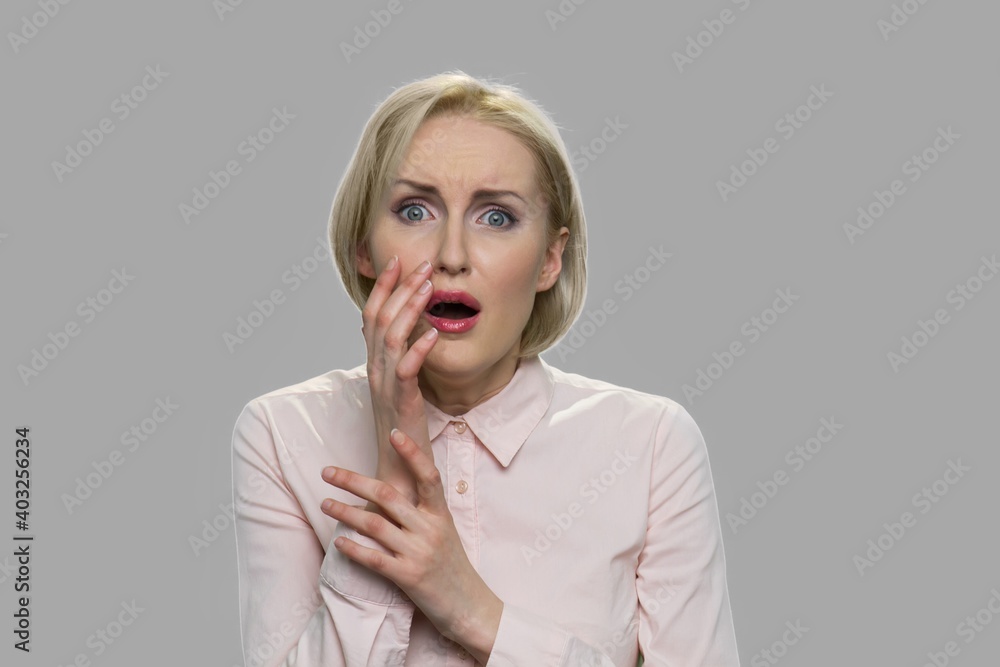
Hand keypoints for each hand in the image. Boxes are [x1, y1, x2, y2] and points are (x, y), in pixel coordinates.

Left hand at [320, 426, 502, 663]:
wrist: (469, 605)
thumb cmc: (452, 565)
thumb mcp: (445, 531)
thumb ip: (423, 511)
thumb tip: (392, 490)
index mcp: (441, 513)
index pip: (427, 475)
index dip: (412, 453)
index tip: (394, 433)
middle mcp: (430, 529)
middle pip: (387, 495)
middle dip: (352, 481)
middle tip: (327, 472)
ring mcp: (418, 552)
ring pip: (374, 525)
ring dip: (345, 512)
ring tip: (325, 504)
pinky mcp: (408, 577)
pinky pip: (374, 558)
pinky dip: (353, 548)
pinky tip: (338, 541)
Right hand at [361, 254, 438, 505]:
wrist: (398, 469)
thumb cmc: (402, 427)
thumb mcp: (399, 385)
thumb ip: (400, 357)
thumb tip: (409, 327)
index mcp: (375, 363)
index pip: (372, 315)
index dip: (383, 286)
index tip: (398, 260)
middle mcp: (375, 369)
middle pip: (380, 318)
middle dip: (400, 288)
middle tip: (421, 264)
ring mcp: (386, 385)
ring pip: (391, 338)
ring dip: (410, 310)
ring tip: (429, 288)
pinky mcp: (402, 403)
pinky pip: (407, 372)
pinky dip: (419, 350)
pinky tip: (434, 334)